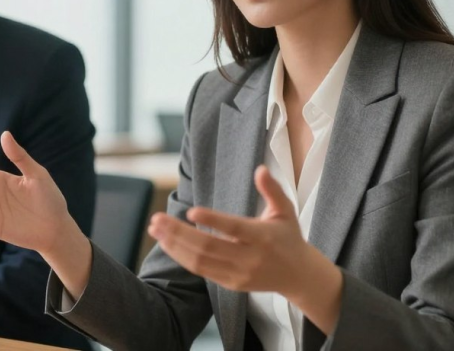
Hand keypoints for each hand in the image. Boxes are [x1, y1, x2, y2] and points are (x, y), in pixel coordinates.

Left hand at [147, 165, 342, 331]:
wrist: (298, 276)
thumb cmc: (288, 237)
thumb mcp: (285, 211)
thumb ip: (272, 190)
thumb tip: (260, 169)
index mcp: (263, 237)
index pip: (234, 229)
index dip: (212, 221)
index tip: (191, 212)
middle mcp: (250, 258)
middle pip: (209, 246)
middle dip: (179, 233)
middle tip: (157, 219)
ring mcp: (239, 274)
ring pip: (200, 261)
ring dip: (174, 245)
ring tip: (155, 229)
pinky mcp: (231, 284)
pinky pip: (202, 271)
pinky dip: (182, 257)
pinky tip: (167, 243)